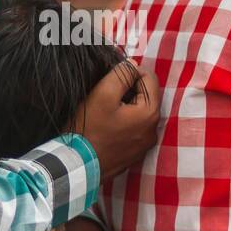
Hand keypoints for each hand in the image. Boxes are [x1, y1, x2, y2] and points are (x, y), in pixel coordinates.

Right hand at [74, 61, 159, 178]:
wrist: (77, 165)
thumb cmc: (89, 128)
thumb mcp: (103, 94)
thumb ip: (121, 74)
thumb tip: (133, 65)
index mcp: (150, 113)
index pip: (149, 77)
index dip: (130, 72)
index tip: (110, 78)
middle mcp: (153, 130)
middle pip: (146, 96)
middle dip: (129, 89)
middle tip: (105, 93)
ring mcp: (144, 145)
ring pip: (140, 113)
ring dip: (126, 106)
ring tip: (105, 109)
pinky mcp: (134, 154)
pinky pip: (134, 129)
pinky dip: (124, 122)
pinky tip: (107, 126)